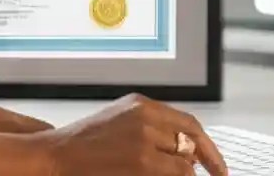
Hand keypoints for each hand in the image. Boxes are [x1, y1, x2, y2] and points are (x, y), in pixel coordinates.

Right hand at [33, 93, 226, 175]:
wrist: (56, 155)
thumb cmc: (83, 144)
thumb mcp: (120, 121)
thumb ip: (152, 127)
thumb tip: (186, 149)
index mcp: (141, 105)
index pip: (189, 123)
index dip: (208, 147)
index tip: (217, 166)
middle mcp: (146, 118)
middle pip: (191, 143)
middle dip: (200, 163)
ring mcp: (145, 141)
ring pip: (185, 164)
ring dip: (181, 174)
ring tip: (160, 173)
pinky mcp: (142, 163)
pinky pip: (175, 175)